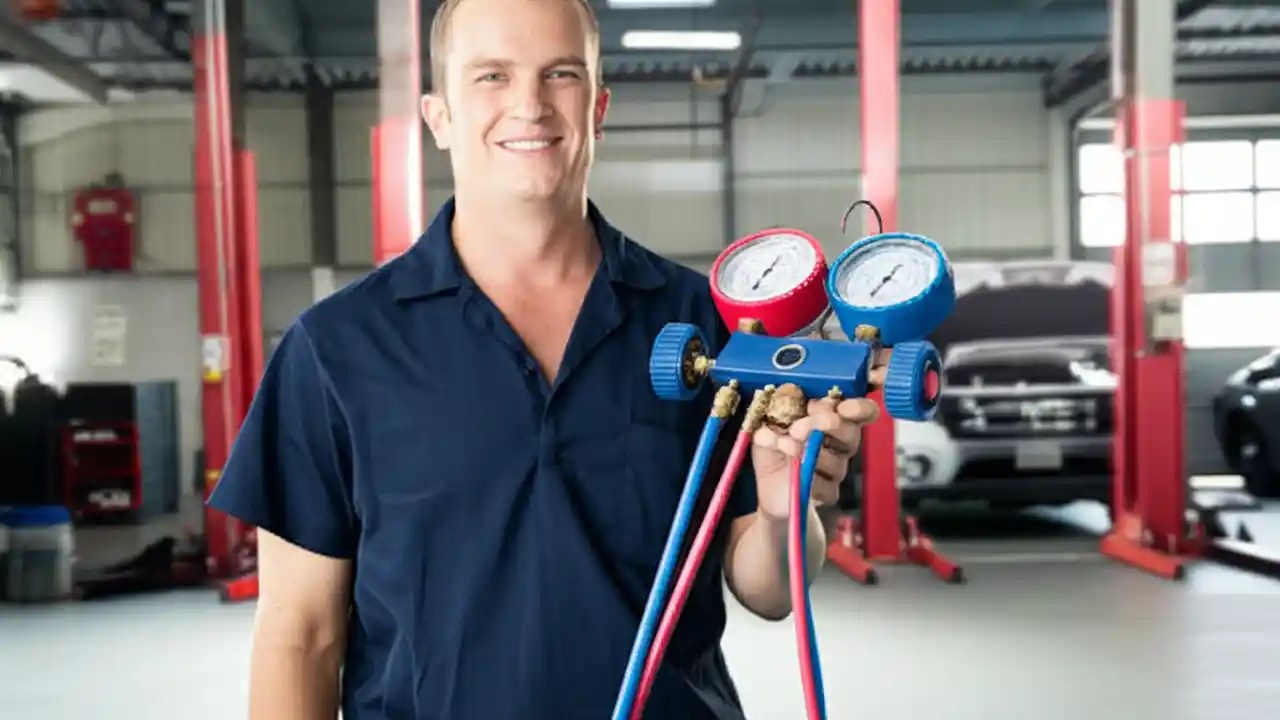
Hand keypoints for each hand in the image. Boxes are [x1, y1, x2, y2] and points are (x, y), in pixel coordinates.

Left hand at [749, 350, 889, 521]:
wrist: (768, 486)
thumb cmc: (775, 449)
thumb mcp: (771, 422)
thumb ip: (781, 406)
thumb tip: (787, 393)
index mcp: (833, 420)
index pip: (862, 412)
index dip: (858, 407)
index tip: (840, 406)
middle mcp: (840, 444)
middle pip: (851, 433)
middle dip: (824, 425)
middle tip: (798, 427)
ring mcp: (837, 470)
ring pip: (835, 460)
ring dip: (806, 450)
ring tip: (785, 446)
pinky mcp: (828, 493)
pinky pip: (823, 485)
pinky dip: (803, 473)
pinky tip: (788, 466)